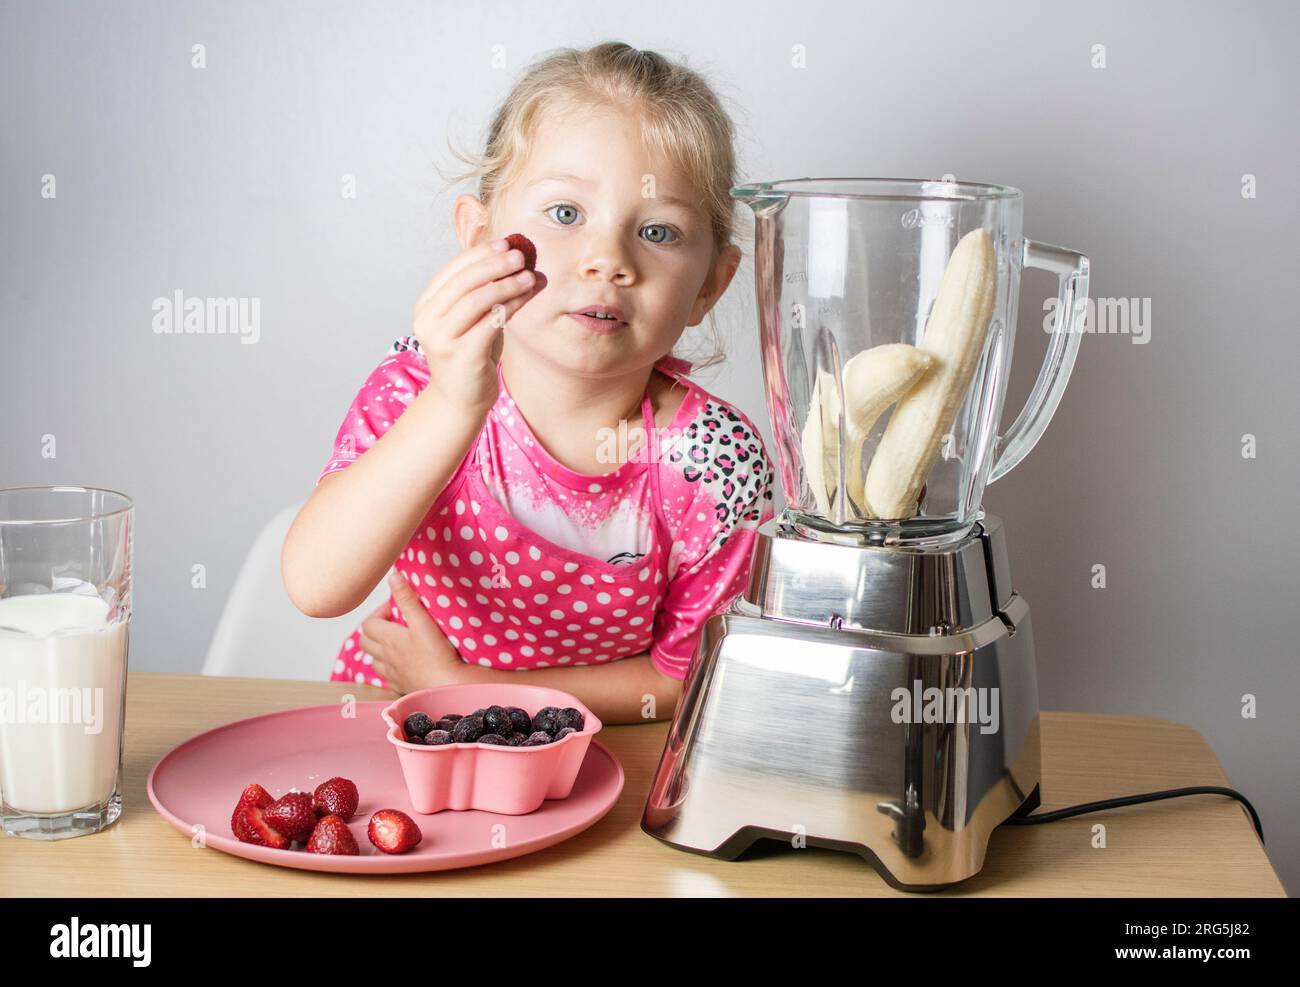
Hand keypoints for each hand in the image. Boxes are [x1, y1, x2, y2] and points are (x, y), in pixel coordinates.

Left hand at [358, 570, 468, 693]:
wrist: (448, 685)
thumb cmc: (438, 654)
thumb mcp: (423, 621)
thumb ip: (407, 598)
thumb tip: (393, 577)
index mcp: (388, 639)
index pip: (368, 624)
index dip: (378, 613)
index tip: (396, 608)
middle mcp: (386, 657)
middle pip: (365, 642)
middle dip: (375, 630)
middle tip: (393, 623)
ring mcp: (393, 674)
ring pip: (374, 661)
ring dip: (380, 650)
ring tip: (397, 642)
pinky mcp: (403, 686)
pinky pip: (388, 677)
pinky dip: (390, 668)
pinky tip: (404, 664)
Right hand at [412, 236, 547, 414]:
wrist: (460, 400)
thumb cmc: (469, 354)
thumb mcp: (473, 318)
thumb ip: (486, 291)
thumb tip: (519, 258)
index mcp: (426, 306)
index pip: (451, 270)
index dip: (479, 254)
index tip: (506, 243)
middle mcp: (428, 321)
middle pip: (463, 282)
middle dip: (494, 265)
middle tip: (520, 255)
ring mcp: (441, 339)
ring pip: (476, 300)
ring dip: (506, 284)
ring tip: (529, 276)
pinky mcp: (461, 356)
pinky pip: (490, 323)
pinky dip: (510, 305)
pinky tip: (526, 297)